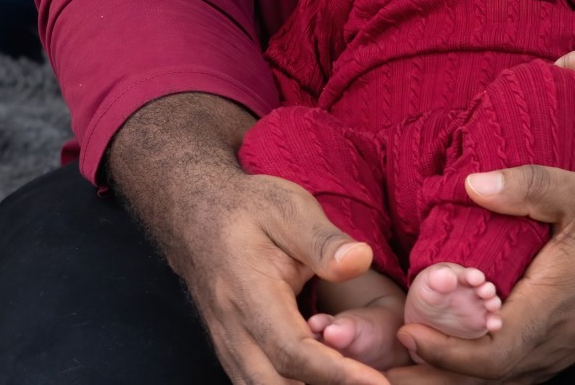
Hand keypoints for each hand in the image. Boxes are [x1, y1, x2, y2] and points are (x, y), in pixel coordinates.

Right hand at [108, 93, 388, 384]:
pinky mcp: (236, 353)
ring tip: (358, 382)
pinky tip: (331, 378)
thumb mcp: (289, 208)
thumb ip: (324, 240)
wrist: (197, 216)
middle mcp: (233, 332)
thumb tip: (360, 260)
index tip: (377, 382)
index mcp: (249, 294)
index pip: (292, 351)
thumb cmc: (250, 209)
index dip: (337, 373)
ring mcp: (230, 347)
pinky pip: (261, 383)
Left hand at [388, 77, 574, 383]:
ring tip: (369, 368)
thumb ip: (527, 185)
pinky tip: (412, 362)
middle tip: (356, 360)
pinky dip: (449, 375)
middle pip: (473, 384)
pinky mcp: (539, 357)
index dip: (446, 349)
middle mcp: (544, 349)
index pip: (491, 355)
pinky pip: (488, 379)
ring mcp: (542, 359)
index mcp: (550, 315)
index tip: (404, 329)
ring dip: (426, 379)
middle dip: (416, 376)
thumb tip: (469, 183)